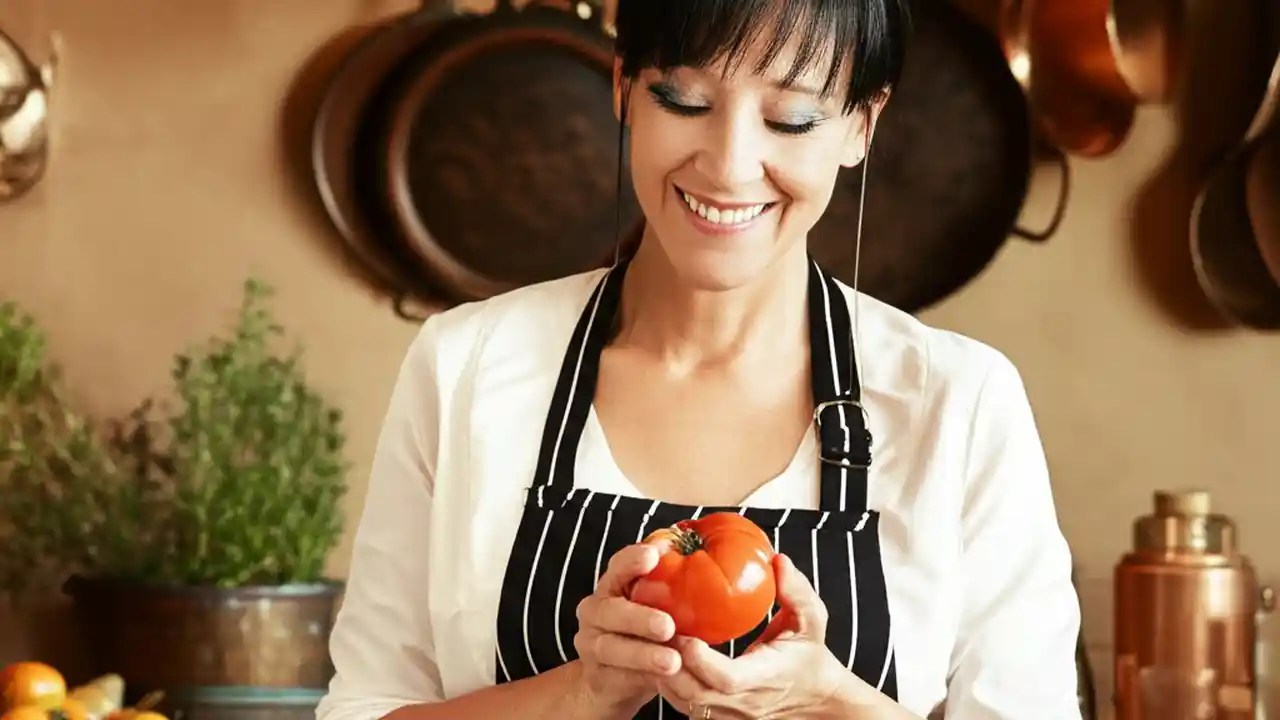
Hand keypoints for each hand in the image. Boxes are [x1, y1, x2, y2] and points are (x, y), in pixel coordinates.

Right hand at [572, 542, 682, 714]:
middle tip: (668, 626)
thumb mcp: (659, 607)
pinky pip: (616, 676)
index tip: (653, 556)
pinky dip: (640, 676)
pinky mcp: (596, 675)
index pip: (618, 566)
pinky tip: (663, 679)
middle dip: (638, 617)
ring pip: (610, 647)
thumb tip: (719, 561)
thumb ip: (675, 588)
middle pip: (609, 610)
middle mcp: (596, 611)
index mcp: (613, 586)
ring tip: (672, 662)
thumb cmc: (646, 632)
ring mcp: (592, 644)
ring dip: (642, 654)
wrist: (613, 678)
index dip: (632, 560)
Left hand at [656, 553, 859, 718]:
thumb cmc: (810, 654)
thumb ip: (797, 591)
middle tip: (657, 630)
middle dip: (670, 664)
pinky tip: (662, 655)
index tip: (686, 634)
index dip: (702, 661)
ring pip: (685, 704)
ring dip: (664, 675)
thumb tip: (778, 560)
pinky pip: (686, 706)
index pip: (727, 679)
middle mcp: (745, 702)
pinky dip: (669, 684)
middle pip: (696, 695)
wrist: (816, 698)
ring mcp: (730, 715)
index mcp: (766, 677)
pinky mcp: (720, 718)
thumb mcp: (812, 619)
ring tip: (654, 640)